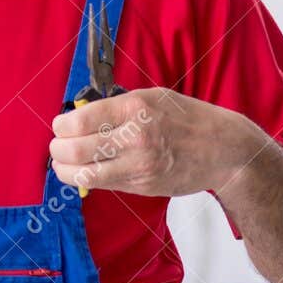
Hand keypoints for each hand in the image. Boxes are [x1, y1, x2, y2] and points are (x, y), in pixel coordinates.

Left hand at [49, 87, 255, 198]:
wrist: (224, 150)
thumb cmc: (187, 118)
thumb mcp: (152, 97)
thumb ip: (116, 107)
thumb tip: (79, 114)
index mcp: (135, 107)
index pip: (79, 120)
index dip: (61, 125)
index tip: (60, 126)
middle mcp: (135, 137)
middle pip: (75, 149)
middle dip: (57, 149)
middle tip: (58, 145)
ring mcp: (139, 165)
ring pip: (83, 173)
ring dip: (65, 169)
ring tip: (62, 163)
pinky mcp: (142, 185)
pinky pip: (102, 184)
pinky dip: (86, 178)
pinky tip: (84, 170)